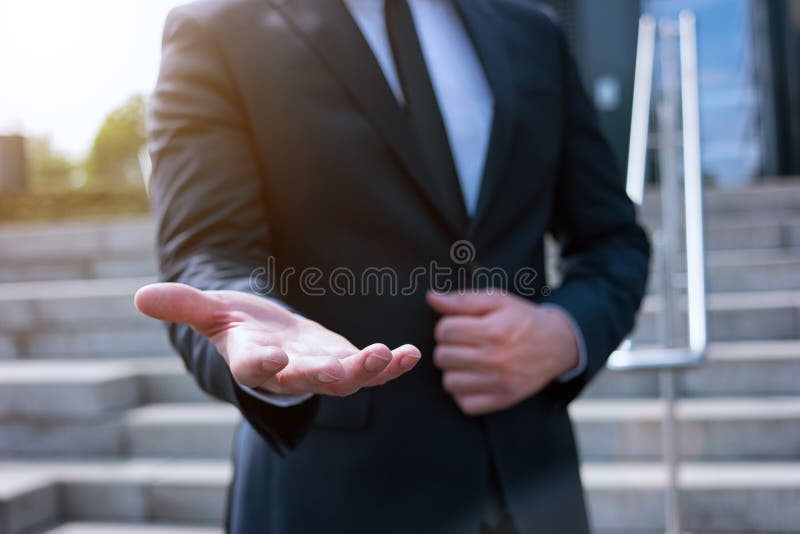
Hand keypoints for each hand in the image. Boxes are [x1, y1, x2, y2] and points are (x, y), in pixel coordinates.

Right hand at [135, 283, 420, 396]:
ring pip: (346, 378)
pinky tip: (411, 354)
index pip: (255, 368)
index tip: (272, 359)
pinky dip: (391, 365)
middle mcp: (290, 372)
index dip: (263, 365)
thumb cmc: (237, 325)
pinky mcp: (346, 362)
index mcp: (254, 361)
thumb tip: (139, 297)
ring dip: (366, 371)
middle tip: (340, 370)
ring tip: (384, 355)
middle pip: (306, 379)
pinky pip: (372, 369)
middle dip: (323, 375)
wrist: (269, 339)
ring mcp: (322, 370)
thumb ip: (184, 305)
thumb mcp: (211, 311)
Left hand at [426, 290, 578, 415]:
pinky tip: (475, 377)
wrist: (557, 345)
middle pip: (443, 357)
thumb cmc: (523, 320)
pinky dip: (465, 392)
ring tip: (469, 360)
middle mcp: (496, 359)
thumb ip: (463, 300)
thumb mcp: (497, 300)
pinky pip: (465, 403)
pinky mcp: (502, 400)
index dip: (448, 326)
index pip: (444, 331)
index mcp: (493, 330)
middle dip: (449, 346)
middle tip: (465, 343)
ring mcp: (499, 383)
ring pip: (449, 382)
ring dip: (454, 370)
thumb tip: (432, 298)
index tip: (460, 326)